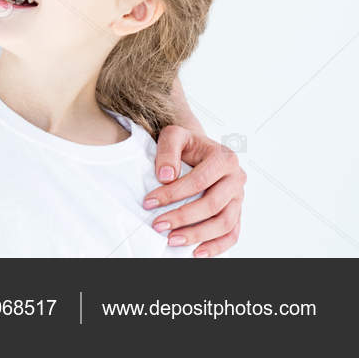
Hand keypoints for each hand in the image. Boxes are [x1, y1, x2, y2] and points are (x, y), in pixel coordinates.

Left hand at [143, 126, 245, 256]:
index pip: (198, 181)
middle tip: (158, 225)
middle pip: (212, 205)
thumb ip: (168, 150)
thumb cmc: (186, 143)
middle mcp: (237, 179)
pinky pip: (233, 233)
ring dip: (198, 235)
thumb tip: (165, 176)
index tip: (149, 202)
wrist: (199, 148)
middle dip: (183, 217)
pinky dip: (218, 246)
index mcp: (224, 158)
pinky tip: (198, 253)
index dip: (173, 194)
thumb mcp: (174, 135)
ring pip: (225, 223)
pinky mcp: (237, 211)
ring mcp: (239, 197)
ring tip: (172, 240)